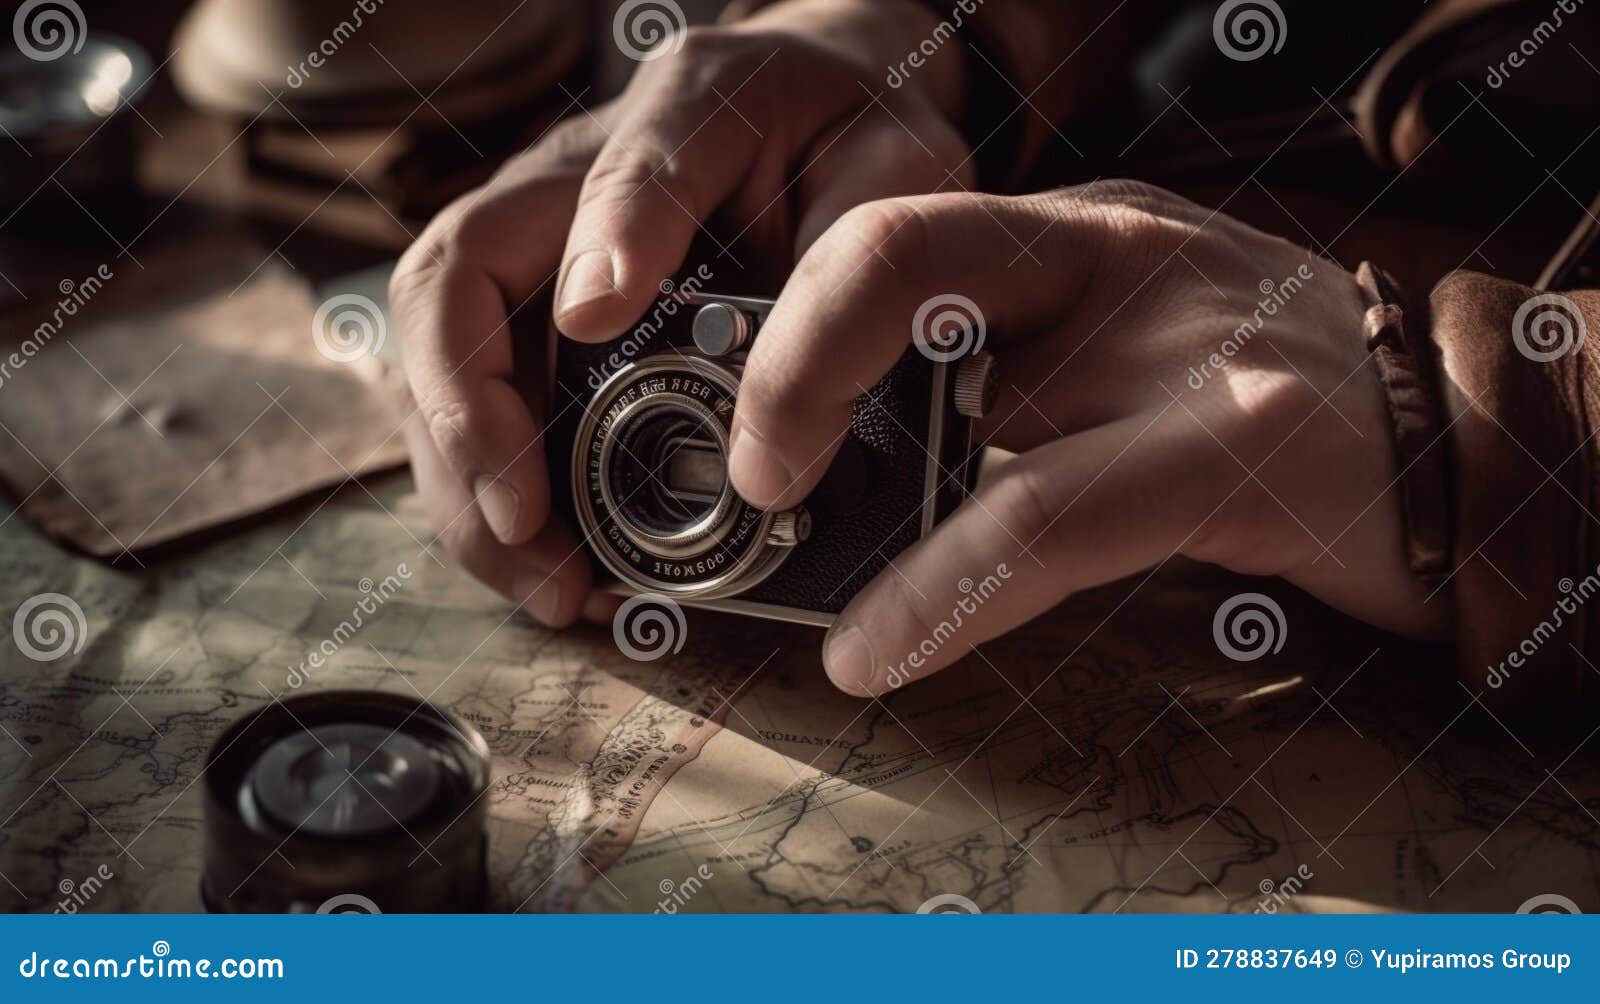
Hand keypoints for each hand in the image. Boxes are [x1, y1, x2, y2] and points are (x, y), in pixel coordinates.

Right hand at [388, 0, 972, 625]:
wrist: (834, 123)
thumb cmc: (859, 146)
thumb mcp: (893, 171)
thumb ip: (846, 256)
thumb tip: (767, 403)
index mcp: (686, 110)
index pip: (620, 172)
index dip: (599, 248)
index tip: (592, 324)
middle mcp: (576, 175)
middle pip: (456, 282)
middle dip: (472, 421)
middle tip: (530, 530)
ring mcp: (542, 249)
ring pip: (444, 359)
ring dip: (472, 485)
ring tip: (552, 584)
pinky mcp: (540, 319)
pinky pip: (485, 406)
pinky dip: (503, 498)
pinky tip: (559, 570)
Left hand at [723, 181, 1454, 696]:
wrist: (1468, 440)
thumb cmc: (1268, 406)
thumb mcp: (1128, 360)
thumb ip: (1009, 399)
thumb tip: (850, 490)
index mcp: (1074, 237)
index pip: (891, 235)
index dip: (790, 329)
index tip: (749, 435)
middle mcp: (1116, 260)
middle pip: (897, 261)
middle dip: (787, 373)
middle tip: (754, 480)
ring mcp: (1183, 347)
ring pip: (967, 419)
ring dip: (857, 529)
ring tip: (827, 612)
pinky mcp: (1241, 449)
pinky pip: (1047, 523)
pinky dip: (942, 598)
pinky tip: (884, 648)